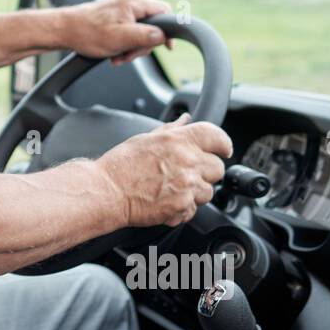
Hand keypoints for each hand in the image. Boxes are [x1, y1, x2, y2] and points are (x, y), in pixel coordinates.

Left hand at [57, 0, 173, 64]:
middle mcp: (129, 4)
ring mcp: (120, 11)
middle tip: (129, 55)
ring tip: (118, 56)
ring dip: (131, 48)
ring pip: (139, 32)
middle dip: (143, 44)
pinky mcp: (113, 19)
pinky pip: (127, 33)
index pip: (164, 11)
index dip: (169, 30)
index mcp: (134, 3)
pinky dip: (123, 46)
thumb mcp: (121, 38)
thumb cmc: (87, 32)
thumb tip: (163, 36)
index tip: (166, 47)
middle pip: (152, 25)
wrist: (63, 31)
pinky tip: (113, 54)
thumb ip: (145, 36)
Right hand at [95, 113, 231, 228]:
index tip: (223, 150)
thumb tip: (185, 120)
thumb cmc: (120, 165)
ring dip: (195, 192)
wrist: (107, 192)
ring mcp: (187, 185)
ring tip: (172, 190)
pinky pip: (194, 209)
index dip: (223, 144)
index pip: (216, 136)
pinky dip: (183, 208)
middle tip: (187, 173)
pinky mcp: (183, 206)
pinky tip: (165, 201)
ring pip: (208, 191)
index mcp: (178, 140)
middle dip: (206, 171)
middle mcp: (187, 161)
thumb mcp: (145, 139)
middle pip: (218, 168)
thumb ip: (171, 129)